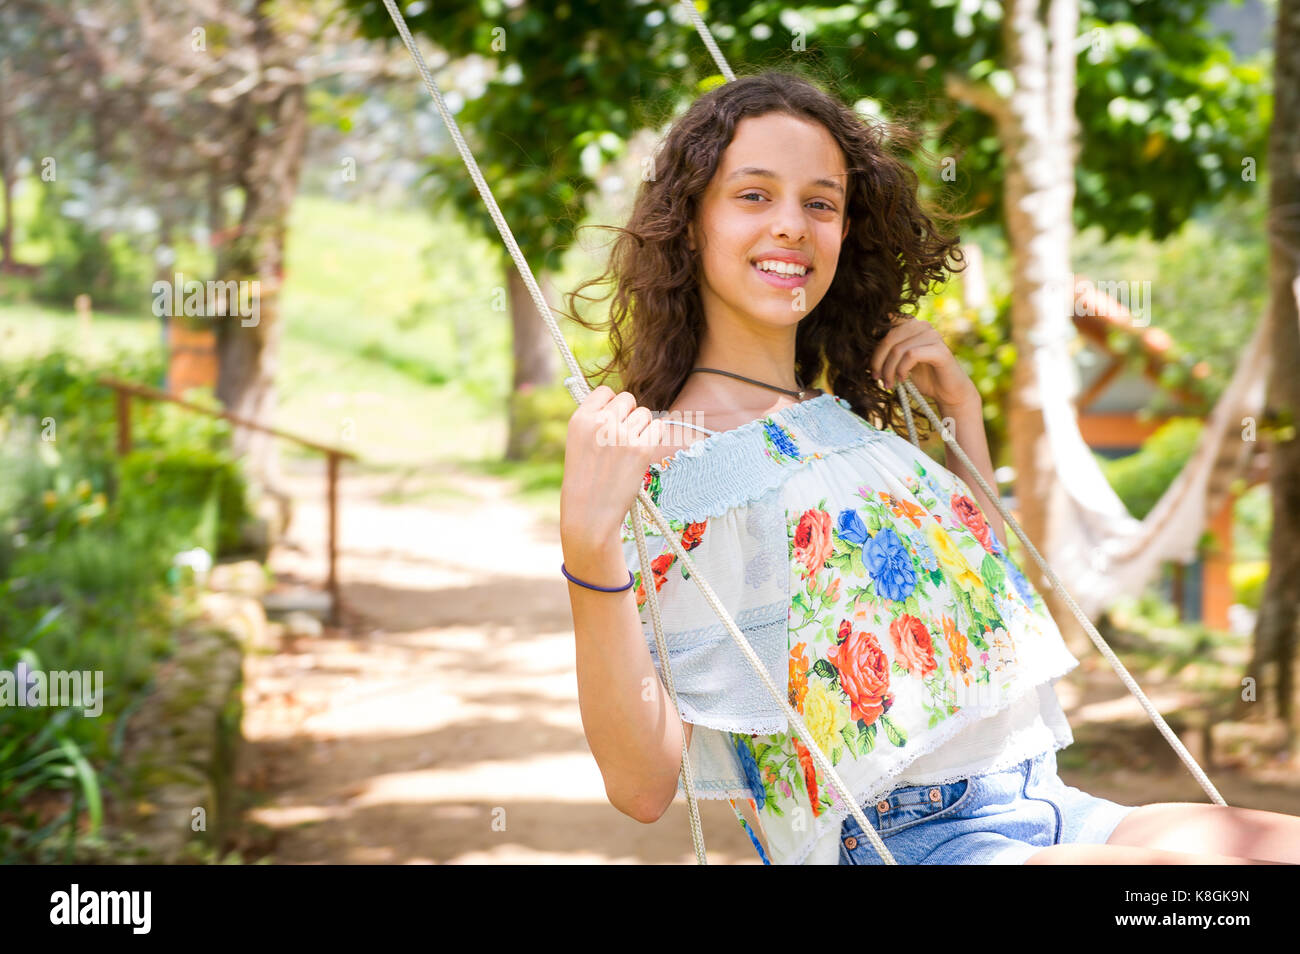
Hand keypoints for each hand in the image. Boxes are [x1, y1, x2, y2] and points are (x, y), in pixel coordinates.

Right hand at [560, 385, 666, 550]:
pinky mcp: (641, 449)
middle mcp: (601, 423)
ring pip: (645, 413)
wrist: (589, 514)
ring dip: (642, 427)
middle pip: (627, 399)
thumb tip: (620, 401)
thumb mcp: (578, 443)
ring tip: (629, 450)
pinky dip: (654, 437)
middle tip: (622, 438)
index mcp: (580, 419)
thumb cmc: (584, 480)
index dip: (612, 405)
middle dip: (629, 415)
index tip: (611, 421)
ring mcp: (622, 435)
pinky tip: (642, 452)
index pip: (605, 391)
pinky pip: (659, 427)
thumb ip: (595, 420)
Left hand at [871, 315, 978, 408]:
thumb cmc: (922, 377)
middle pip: (889, 337)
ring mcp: (933, 336)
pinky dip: (902, 369)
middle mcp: (923, 325)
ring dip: (889, 369)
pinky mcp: (940, 350)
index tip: (869, 363)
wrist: (947, 393)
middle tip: (876, 377)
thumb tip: (859, 354)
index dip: (874, 341)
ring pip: (898, 348)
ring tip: (888, 383)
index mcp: (911, 324)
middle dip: (878, 359)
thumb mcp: (898, 363)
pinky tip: (902, 379)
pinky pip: (911, 355)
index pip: (886, 323)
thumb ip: (886, 353)